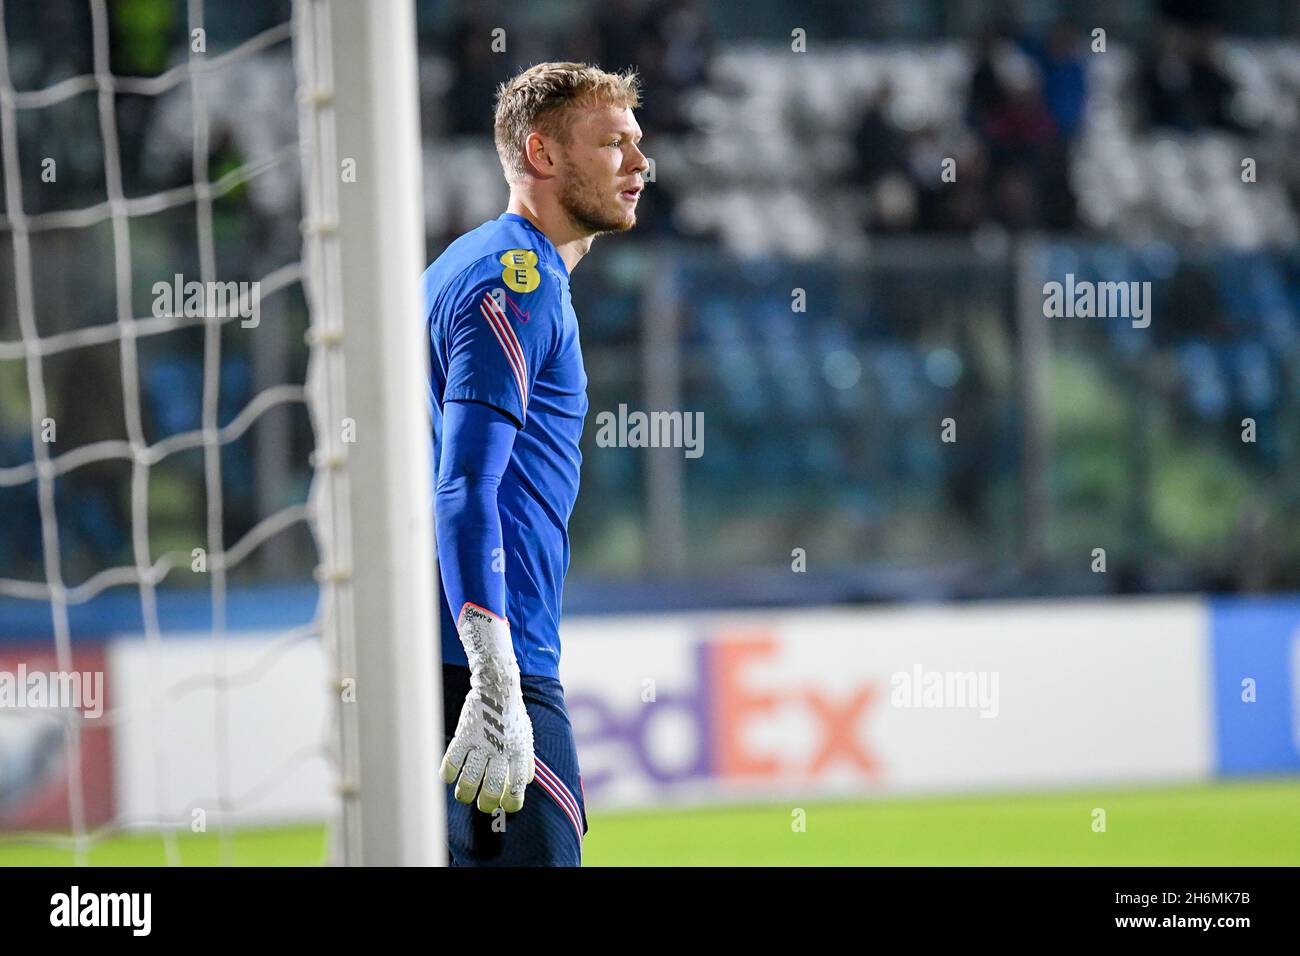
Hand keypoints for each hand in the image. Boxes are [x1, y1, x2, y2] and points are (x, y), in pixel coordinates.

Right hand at [440, 603, 534, 812]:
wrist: (498, 685)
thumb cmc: (511, 714)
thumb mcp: (526, 736)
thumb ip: (526, 759)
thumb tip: (525, 782)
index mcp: (520, 751)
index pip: (518, 785)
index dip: (512, 801)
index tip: (506, 806)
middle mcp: (502, 750)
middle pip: (492, 787)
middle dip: (487, 802)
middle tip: (482, 806)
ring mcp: (482, 743)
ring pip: (470, 779)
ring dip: (466, 793)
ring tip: (464, 796)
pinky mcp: (465, 735)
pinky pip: (453, 761)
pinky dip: (448, 774)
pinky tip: (448, 777)